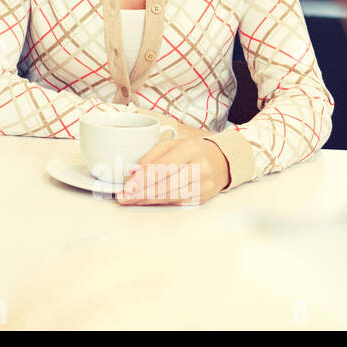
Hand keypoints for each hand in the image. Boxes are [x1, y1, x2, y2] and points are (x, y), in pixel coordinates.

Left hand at [116, 135, 230, 205]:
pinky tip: (146, 201)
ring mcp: (203, 185)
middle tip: (124, 196)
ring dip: (147, 199)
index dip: (143, 178)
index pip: (163, 166)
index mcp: (191, 149)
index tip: (127, 185)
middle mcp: (199, 167)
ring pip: (171, 195)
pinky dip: (159, 202)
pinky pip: (177, 202)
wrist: (222, 160)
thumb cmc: (194, 150)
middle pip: (166, 183)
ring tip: (130, 200)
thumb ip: (152, 155)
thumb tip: (133, 171)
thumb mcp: (173, 144)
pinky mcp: (203, 197)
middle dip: (141, 192)